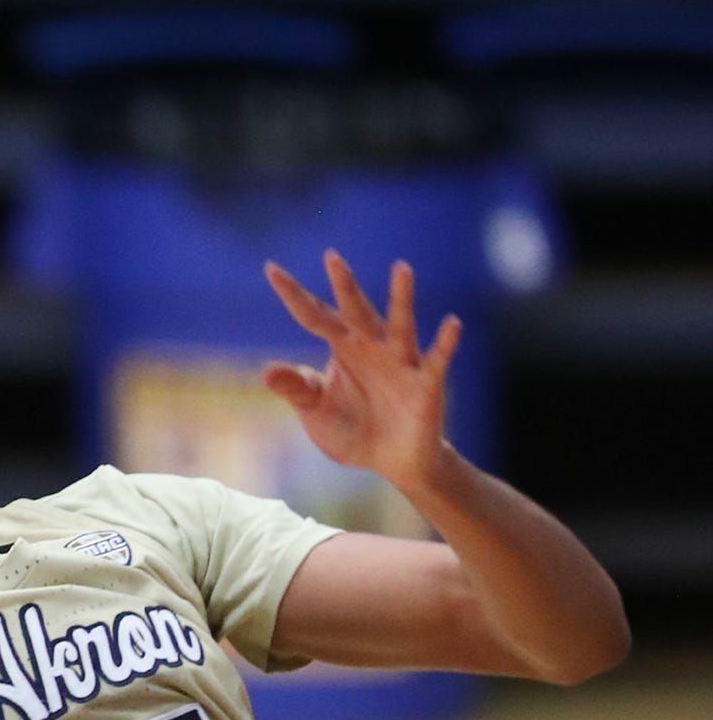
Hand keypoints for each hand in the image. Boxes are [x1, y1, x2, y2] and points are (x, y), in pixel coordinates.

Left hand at [262, 251, 462, 492]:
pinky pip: (436, 361)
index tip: (270, 268)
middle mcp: (372, 347)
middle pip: (355, 311)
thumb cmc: (351, 429)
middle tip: (331, 257)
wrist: (391, 462)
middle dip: (344, 286)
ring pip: (400, 325)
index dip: (294, 295)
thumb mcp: (316, 411)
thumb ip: (298, 389)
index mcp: (342, 348)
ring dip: (400, 299)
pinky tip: (452, 323)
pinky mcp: (426, 385)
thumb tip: (266, 371)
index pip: (314, 316)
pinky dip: (445, 343)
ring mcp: (401, 363)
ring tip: (402, 268)